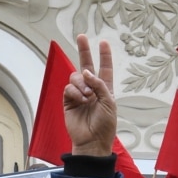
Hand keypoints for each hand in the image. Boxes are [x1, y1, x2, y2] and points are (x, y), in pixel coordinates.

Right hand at [63, 35, 115, 156]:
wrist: (92, 141)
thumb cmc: (105, 125)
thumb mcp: (109, 102)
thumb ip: (99, 84)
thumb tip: (86, 71)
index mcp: (105, 89)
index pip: (104, 68)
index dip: (104, 56)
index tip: (103, 42)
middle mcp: (91, 89)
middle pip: (86, 65)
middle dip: (84, 50)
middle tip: (81, 36)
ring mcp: (79, 94)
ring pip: (76, 76)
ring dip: (82, 84)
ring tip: (87, 97)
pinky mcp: (68, 101)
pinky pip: (69, 88)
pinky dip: (75, 92)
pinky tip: (80, 100)